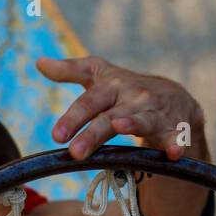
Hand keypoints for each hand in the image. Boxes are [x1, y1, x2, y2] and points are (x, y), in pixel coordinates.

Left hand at [36, 56, 205, 160]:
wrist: (174, 97)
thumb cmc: (127, 89)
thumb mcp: (100, 77)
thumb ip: (71, 71)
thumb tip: (39, 62)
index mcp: (112, 86)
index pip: (89, 102)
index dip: (72, 118)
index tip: (56, 136)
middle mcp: (132, 96)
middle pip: (109, 116)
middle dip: (92, 133)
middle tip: (75, 152)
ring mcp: (154, 110)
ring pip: (140, 121)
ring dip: (132, 124)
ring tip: (120, 127)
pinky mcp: (174, 125)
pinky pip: (175, 135)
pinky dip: (176, 141)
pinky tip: (174, 152)